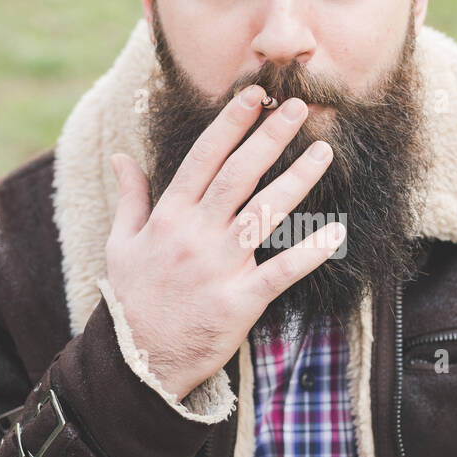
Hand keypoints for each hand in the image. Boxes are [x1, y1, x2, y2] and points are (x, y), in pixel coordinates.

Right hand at [105, 84, 344, 400]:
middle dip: (269, 137)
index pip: (203, 159)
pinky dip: (309, 253)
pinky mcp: (240, 301)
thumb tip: (121, 156)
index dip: (230, 124)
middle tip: (298, 107)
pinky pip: (281, 272)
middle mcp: (195, 235)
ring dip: (296, 180)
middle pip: (238, 176)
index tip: (254, 96)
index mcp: (168, 217)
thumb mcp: (121, 244)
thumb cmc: (133, 300)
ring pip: (264, 213)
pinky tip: (335, 232)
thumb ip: (130, 197)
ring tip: (322, 151)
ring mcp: (219, 267)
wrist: (139, 360)